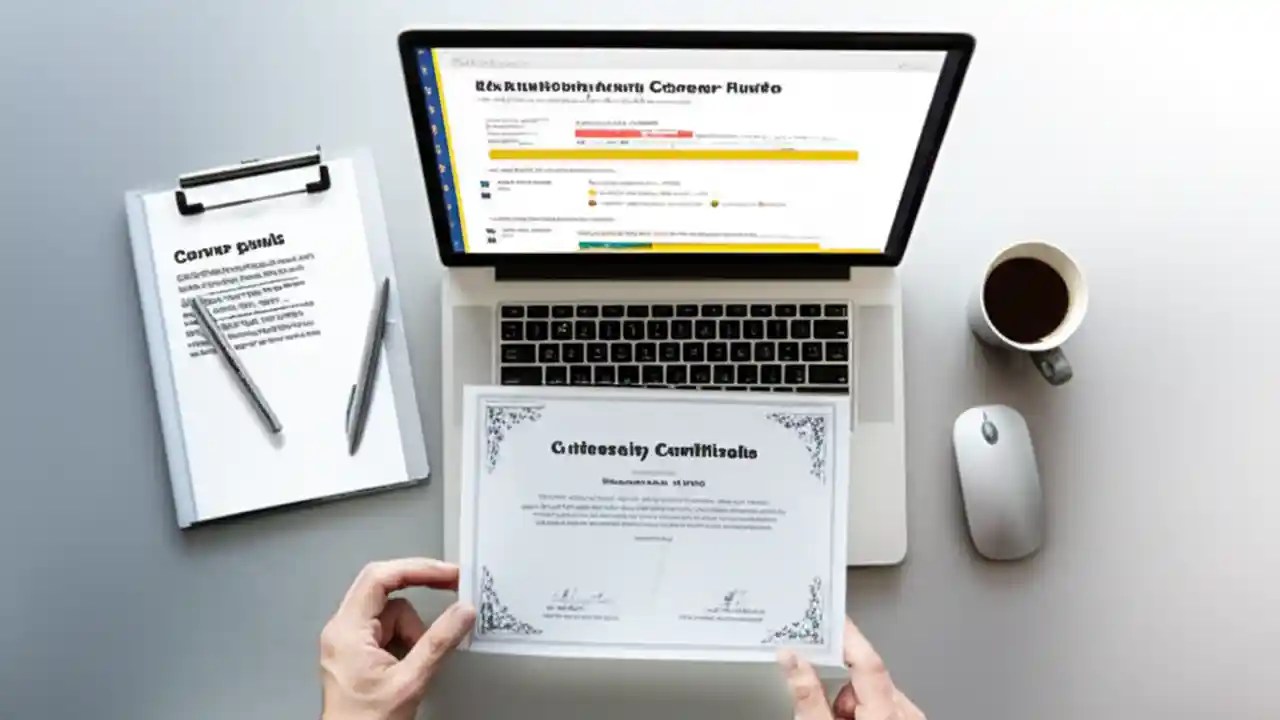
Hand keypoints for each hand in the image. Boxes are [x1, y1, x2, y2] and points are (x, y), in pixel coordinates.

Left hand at [320, 558, 476, 719]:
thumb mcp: (410, 681)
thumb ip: (439, 643)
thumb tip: (462, 612)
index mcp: (347, 631)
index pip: (380, 578)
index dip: (417, 569)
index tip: (447, 574)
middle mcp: (342, 629)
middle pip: (384, 589)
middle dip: (419, 590)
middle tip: (451, 587)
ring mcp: (347, 640)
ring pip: (391, 612)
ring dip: (412, 630)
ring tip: (414, 663)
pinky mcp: (356, 651)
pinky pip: (388, 630)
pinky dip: (406, 641)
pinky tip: (407, 665)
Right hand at [778, 618, 923, 719]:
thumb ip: (807, 696)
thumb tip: (792, 659)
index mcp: (884, 714)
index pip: (867, 660)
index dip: (847, 635)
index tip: (831, 618)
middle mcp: (906, 716)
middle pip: (869, 682)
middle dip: (843, 693)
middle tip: (829, 718)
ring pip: (878, 698)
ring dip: (856, 709)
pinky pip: (888, 712)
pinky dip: (870, 718)